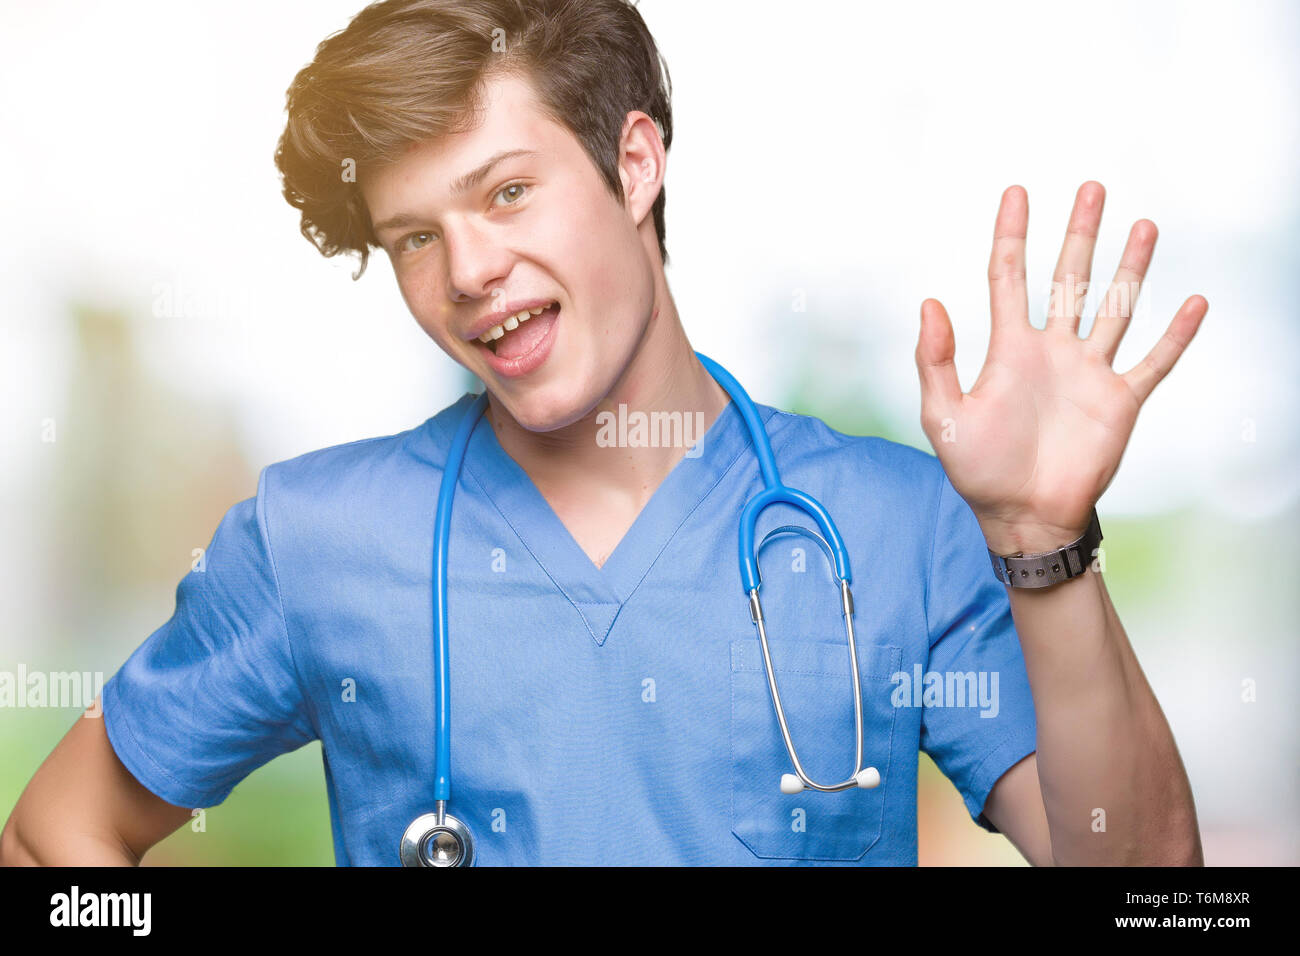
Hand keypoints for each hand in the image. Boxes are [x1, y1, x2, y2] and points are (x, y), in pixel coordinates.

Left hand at [914, 182, 1207, 554]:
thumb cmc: (978, 471)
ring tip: (1144, 225)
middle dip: (1080, 233)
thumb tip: (927, 303)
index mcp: (1009, 349)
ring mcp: (1089, 373)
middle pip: (1069, 278)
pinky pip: (1154, 362)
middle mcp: (1052, 351)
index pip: (1008, 277)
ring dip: (1131, 267)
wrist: (1023, 517)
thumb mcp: (943, 416)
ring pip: (1115, 307)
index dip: (1011, 234)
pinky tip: (1193, 301)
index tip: (1017, 192)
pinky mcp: (1120, 401)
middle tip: (1092, 188)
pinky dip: (1175, 335)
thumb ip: (936, 361)